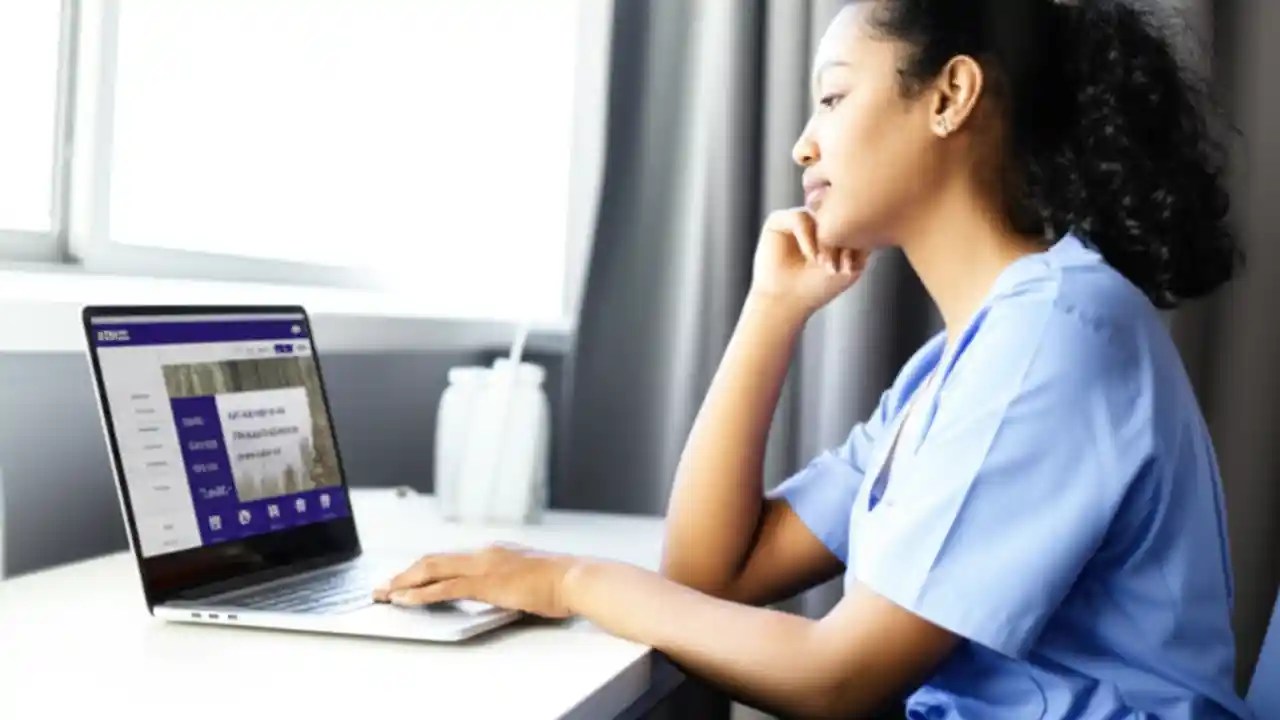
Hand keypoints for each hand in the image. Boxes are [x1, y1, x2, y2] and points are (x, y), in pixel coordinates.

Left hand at [373, 544, 577, 618]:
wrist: (575, 577)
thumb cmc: (562, 580)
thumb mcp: (531, 575)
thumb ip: (512, 579)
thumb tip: (507, 588)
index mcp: (495, 551)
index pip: (451, 558)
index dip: (426, 568)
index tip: (409, 578)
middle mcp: (484, 553)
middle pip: (435, 560)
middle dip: (407, 573)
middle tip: (386, 585)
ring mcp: (483, 566)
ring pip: (432, 570)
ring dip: (405, 582)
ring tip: (386, 593)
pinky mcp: (485, 583)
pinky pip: (444, 588)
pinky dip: (420, 594)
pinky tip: (405, 600)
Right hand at [749, 208, 866, 316]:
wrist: (786, 300)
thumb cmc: (817, 287)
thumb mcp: (851, 265)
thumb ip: (861, 240)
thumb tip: (862, 215)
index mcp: (833, 229)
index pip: (852, 218)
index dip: (856, 238)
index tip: (851, 268)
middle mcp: (816, 221)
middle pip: (837, 213)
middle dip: (841, 237)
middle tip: (838, 265)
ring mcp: (798, 220)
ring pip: (820, 214)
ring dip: (825, 239)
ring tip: (822, 263)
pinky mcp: (778, 221)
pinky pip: (799, 217)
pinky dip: (808, 236)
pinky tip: (810, 256)